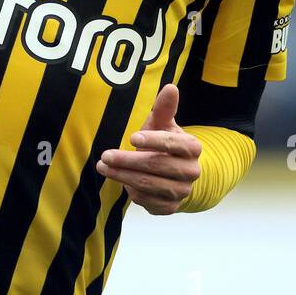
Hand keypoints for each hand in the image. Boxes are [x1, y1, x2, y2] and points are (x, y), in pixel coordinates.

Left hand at [95, 83, 201, 215]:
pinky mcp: (170, 207)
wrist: (174, 175)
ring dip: (123, 176)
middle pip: (157, 165)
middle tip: (105, 155)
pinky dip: (131, 192)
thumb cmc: (163, 144)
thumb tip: (170, 87)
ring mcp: (182, 191)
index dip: (154, 140)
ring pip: (149, 184)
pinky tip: (120, 182)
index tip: (131, 137)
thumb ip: (164, 108)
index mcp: (192, 148)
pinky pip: (147, 201)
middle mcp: (191, 171)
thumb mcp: (163, 125)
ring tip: (103, 167)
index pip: (175, 144)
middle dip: (128, 160)